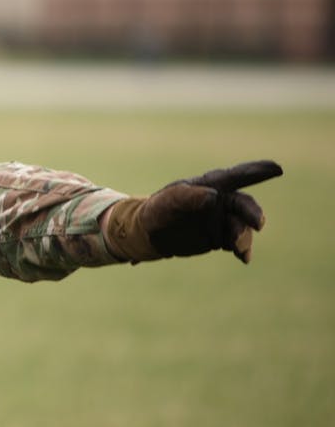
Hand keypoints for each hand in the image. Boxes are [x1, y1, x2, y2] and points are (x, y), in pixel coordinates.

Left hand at [105, 160, 282, 263]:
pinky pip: (236, 243)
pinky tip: (244, 258)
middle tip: (259, 224)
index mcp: (209, 185)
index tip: (276, 168)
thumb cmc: (158, 209)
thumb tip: (213, 196)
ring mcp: (222, 219)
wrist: (149, 233)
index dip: (257, 171)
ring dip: (244, 236)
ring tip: (240, 249)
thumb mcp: (169, 201)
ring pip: (242, 226)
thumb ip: (189, 197)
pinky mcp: (221, 237)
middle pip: (244, 204)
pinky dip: (242, 249)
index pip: (235, 176)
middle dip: (253, 213)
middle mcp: (220, 201)